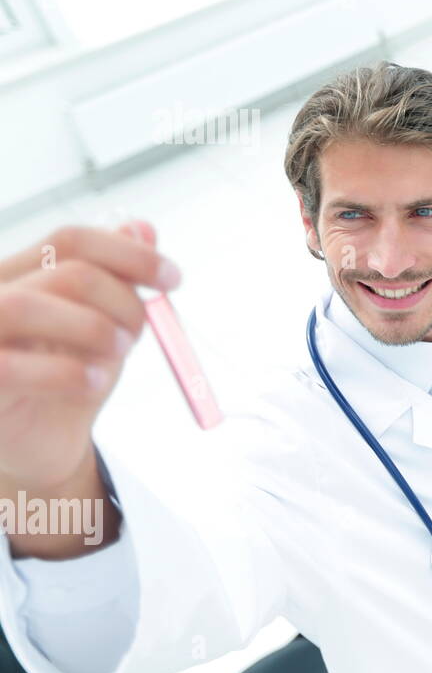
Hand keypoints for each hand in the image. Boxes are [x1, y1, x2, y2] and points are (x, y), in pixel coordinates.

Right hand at [0, 221, 179, 494]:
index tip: (174, 279)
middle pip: (64, 271)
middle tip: (140, 335)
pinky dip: (66, 373)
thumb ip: (117, 276)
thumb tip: (143, 227)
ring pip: (28, 305)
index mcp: (20, 273)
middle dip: (122, 300)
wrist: (42, 445)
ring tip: (120, 354)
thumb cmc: (67, 379)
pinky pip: (12, 366)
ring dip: (93, 329)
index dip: (130, 254)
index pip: (71, 240)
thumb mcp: (103, 323)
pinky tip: (93, 382)